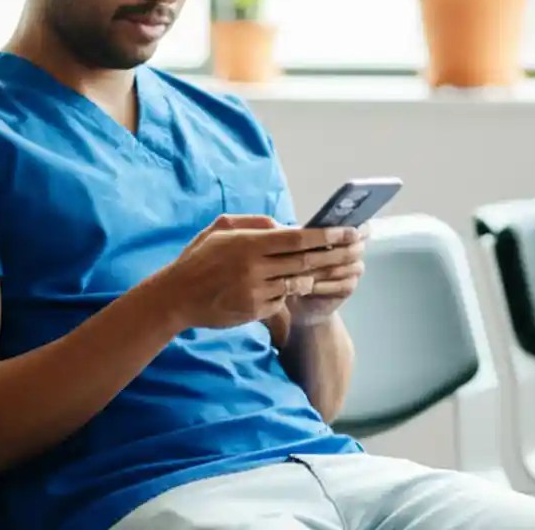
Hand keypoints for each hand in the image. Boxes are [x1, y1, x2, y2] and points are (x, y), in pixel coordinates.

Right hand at [155, 215, 360, 330]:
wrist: (176, 298)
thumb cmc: (199, 258)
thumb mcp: (220, 229)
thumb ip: (254, 224)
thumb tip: (285, 225)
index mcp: (248, 244)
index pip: (297, 239)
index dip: (326, 236)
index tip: (349, 231)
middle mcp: (255, 269)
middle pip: (305, 261)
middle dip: (336, 254)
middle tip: (359, 248)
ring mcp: (256, 293)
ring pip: (298, 282)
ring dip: (323, 275)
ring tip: (346, 266)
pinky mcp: (255, 312)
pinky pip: (283, 299)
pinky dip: (293, 290)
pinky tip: (309, 283)